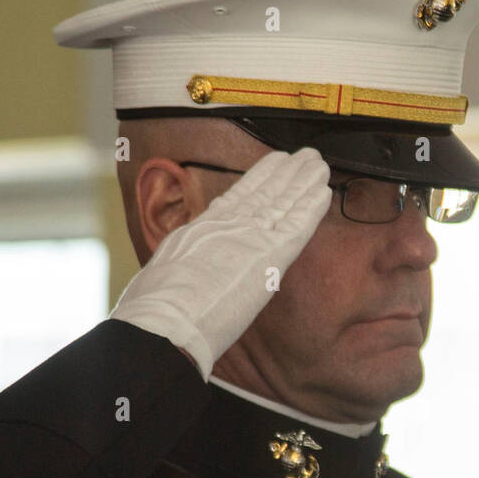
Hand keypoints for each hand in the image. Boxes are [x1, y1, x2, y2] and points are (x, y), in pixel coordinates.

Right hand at [111, 148, 330, 376]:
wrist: (163, 319)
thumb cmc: (155, 311)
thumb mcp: (160, 277)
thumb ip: (177, 270)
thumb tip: (170, 279)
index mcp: (199, 231)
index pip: (235, 200)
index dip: (257, 181)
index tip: (272, 166)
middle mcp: (225, 227)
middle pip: (263, 194)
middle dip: (285, 176)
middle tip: (304, 158)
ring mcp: (247, 237)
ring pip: (282, 203)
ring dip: (303, 183)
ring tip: (318, 164)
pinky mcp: (268, 255)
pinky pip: (296, 226)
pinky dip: (311, 208)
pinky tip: (324, 192)